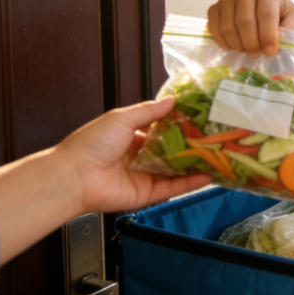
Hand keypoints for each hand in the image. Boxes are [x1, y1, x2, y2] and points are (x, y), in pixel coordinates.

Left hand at [56, 97, 209, 215]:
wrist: (74, 176)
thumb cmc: (92, 143)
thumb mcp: (122, 118)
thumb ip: (149, 111)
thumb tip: (172, 101)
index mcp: (132, 136)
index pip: (162, 130)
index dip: (181, 125)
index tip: (201, 119)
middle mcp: (141, 156)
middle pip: (173, 151)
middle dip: (193, 146)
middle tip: (216, 138)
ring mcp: (145, 176)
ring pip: (177, 171)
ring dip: (196, 165)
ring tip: (219, 158)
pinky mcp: (147, 194)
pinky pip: (172, 188)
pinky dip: (190, 183)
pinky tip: (208, 176)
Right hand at [207, 0, 293, 54]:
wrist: (271, 6)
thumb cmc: (285, 15)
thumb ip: (288, 32)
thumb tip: (272, 50)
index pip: (265, 14)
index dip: (267, 36)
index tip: (270, 52)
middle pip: (244, 21)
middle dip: (251, 44)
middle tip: (258, 55)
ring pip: (228, 26)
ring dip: (238, 45)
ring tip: (248, 51)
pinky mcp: (215, 7)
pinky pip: (214, 27)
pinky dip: (223, 41)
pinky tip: (235, 47)